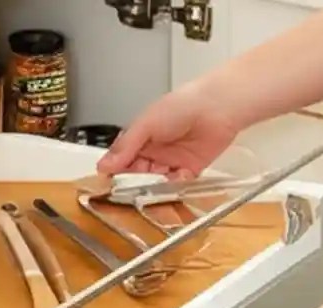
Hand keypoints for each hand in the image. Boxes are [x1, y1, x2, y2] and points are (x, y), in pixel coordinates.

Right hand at [97, 77, 244, 178]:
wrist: (218, 107)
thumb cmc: (183, 105)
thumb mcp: (146, 124)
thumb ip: (125, 146)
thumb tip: (104, 165)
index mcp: (140, 136)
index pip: (121, 160)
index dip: (115, 172)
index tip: (108, 184)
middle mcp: (154, 150)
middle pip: (137, 174)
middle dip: (134, 182)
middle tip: (133, 187)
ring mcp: (171, 161)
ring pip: (156, 182)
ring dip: (154, 186)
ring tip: (155, 183)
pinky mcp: (189, 169)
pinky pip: (177, 184)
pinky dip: (175, 185)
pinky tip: (176, 177)